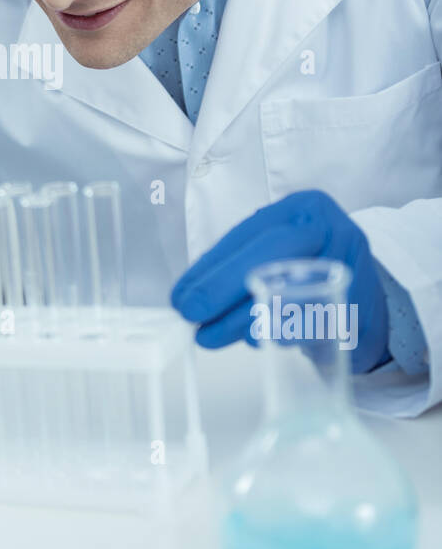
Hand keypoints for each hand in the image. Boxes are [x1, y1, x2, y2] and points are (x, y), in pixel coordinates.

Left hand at [170, 189, 389, 373]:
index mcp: (304, 208)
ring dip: (244, 320)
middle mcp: (333, 230)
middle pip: (273, 255)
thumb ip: (234, 265)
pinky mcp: (362, 308)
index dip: (212, 268)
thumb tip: (187, 295)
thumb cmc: (306, 269)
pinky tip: (258, 339)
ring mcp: (353, 267)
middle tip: (193, 317)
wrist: (367, 297)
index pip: (251, 235)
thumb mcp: (274, 250)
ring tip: (213, 335)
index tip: (181, 297)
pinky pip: (314, 323)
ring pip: (291, 293)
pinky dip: (281, 334)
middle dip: (224, 289)